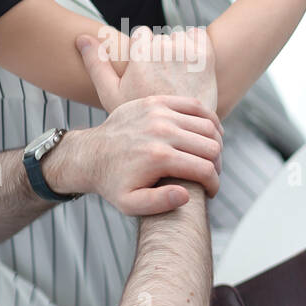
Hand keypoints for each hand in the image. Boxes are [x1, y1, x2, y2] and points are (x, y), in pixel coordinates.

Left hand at [44, 96, 222, 211]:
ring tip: (209, 158)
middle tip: (210, 175)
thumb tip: (186, 194)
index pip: (206, 169)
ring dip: (215, 144)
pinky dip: (209, 120)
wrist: (89, 155)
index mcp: (158, 158)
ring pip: (208, 127)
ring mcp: (159, 113)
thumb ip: (159, 204)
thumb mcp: (129, 204)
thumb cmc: (112, 183)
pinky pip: (196, 106)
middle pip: (212, 147)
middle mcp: (161, 131)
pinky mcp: (156, 102)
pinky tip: (209, 134)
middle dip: (217, 165)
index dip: (214, 184)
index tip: (211, 192)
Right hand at [76, 25, 218, 112]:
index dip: (144, 51)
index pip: (142, 34)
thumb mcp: (112, 94)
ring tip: (179, 76)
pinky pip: (200, 36)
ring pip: (180, 36)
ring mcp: (187, 54)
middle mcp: (163, 52)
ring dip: (180, 49)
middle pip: (162, 37)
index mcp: (139, 57)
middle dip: (162, 53)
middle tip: (165, 79)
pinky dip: (197, 45)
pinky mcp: (206, 58)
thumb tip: (81, 37)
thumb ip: (96, 64)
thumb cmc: (141, 119)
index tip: (149, 70)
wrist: (181, 137)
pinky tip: (193, 68)